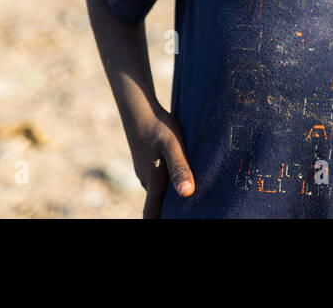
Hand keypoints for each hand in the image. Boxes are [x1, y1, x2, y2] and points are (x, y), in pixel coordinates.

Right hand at [128, 101, 195, 217]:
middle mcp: (147, 181)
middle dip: (170, 210)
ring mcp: (145, 172)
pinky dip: (169, 180)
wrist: (140, 109)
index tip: (175, 222)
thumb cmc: (159, 128)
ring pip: (159, 190)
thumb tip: (187, 193)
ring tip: (191, 193)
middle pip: (157, 204)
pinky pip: (158, 178)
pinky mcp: (147, 163)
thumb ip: (180, 168)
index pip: (151, 214)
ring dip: (171, 193)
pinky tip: (183, 173)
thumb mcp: (173, 146)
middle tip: (192, 211)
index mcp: (153, 182)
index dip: (157, 222)